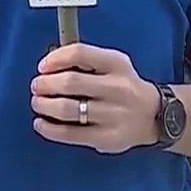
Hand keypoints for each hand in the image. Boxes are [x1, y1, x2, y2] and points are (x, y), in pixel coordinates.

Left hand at [30, 43, 160, 153]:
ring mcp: (114, 114)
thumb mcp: (113, 65)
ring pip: (68, 109)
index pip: (80, 53)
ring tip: (37, 103)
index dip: (55, 58)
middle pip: (71, 82)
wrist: (154, 115)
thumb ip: (86, 62)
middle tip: (36, 86)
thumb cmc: (123, 86)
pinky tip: (41, 124)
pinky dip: (50, 129)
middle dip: (46, 84)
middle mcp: (118, 87)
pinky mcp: (108, 137)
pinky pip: (71, 133)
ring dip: (45, 105)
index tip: (42, 66)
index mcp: (117, 63)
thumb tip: (48, 66)